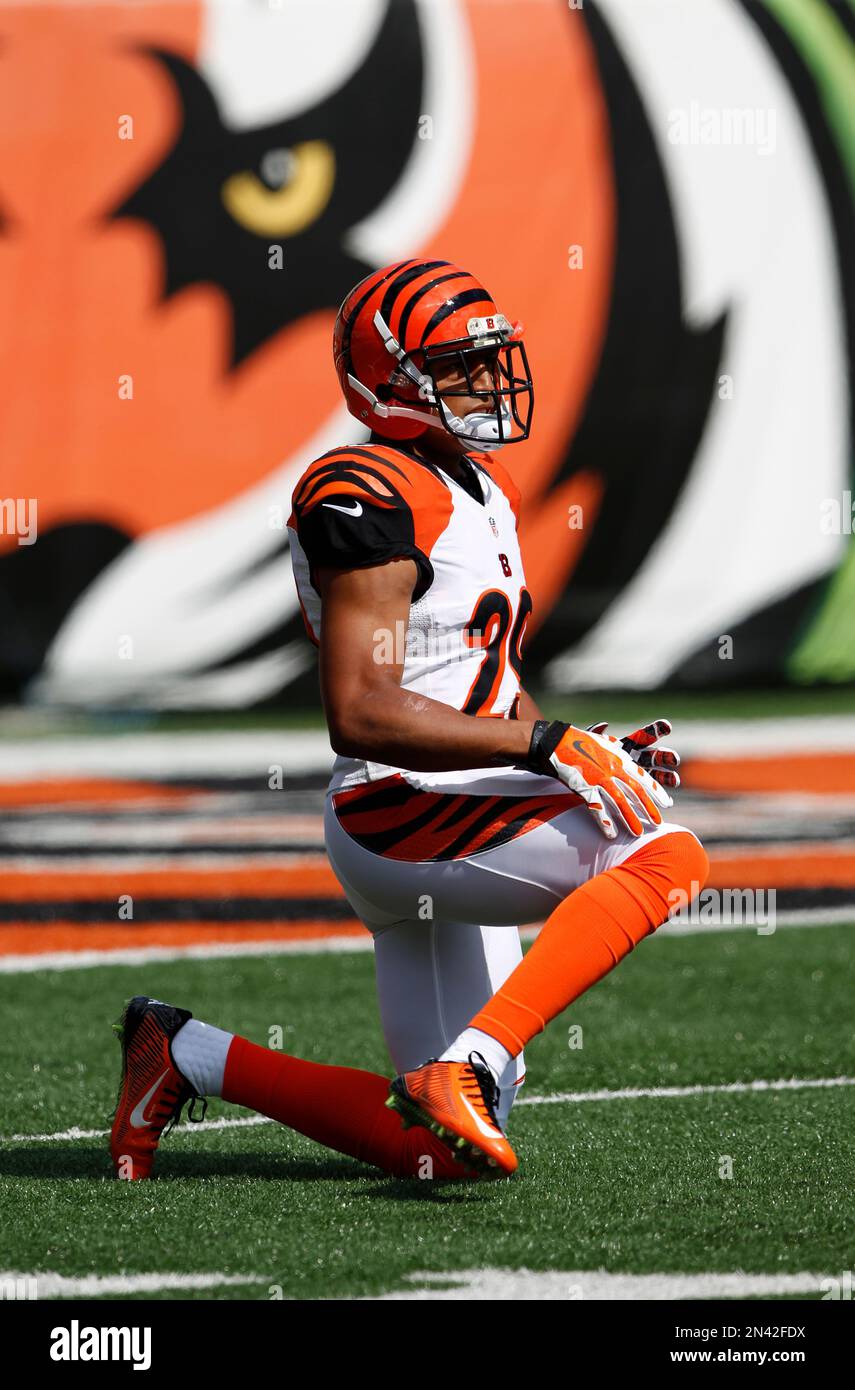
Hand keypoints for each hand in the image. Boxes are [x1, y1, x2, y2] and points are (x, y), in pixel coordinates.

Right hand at [528, 721, 666, 839]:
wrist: (556, 741)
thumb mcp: (604, 743)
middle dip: (648, 808)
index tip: (666, 802)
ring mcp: (598, 778)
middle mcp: (612, 768)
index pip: (642, 777)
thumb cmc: (579, 741)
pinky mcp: (584, 787)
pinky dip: (605, 822)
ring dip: (630, 818)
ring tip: (638, 833)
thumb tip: (629, 756)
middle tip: (658, 822)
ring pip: (619, 801)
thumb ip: (618, 752)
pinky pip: (598, 808)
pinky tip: (611, 834)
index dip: (656, 791)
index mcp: (619, 758)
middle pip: (635, 791)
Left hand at [586, 717, 679, 790]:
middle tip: (673, 759)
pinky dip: (657, 797)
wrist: (578, 778)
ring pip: (655, 775)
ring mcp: (635, 776)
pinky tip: (667, 801)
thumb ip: (595, 734)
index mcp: (627, 746)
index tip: (666, 726)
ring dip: (666, 777)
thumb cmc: (583, 759)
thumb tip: (603, 724)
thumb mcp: (588, 746)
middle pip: (654, 756)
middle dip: (665, 757)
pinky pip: (646, 794)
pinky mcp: (632, 791)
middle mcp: (635, 760)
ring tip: (675, 780)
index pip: (644, 736)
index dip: (656, 730)